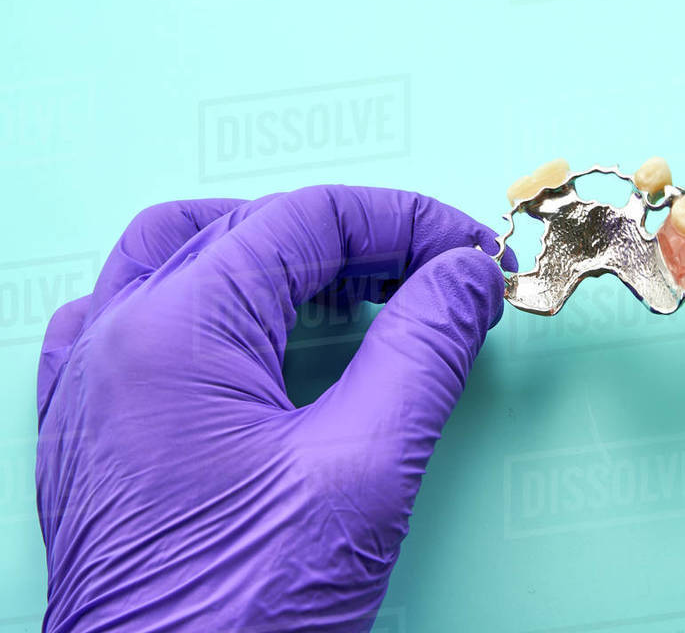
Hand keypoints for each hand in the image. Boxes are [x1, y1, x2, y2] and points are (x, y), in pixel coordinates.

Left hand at [36, 186, 516, 630]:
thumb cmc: (242, 615)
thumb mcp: (364, 471)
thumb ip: (423, 350)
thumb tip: (463, 275)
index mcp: (176, 332)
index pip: (306, 218)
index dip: (405, 222)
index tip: (468, 254)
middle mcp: (115, 340)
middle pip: (247, 226)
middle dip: (352, 236)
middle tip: (430, 272)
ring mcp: (90, 385)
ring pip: (181, 258)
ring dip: (276, 254)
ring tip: (353, 289)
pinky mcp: (89, 433)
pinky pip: (132, 318)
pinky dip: (206, 298)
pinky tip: (247, 332)